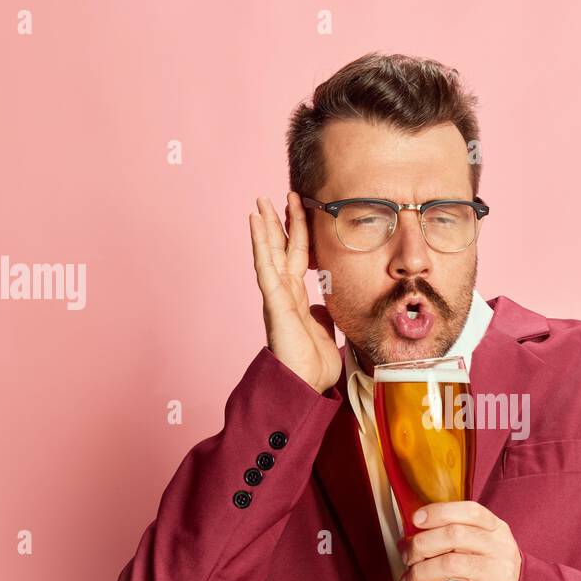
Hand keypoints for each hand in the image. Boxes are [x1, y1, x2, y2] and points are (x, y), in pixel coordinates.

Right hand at [249, 192, 340, 393]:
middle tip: (282, 194)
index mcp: (297, 299)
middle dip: (283, 221)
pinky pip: (265, 265)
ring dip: (266, 225)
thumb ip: (322, 314)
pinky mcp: (273, 301)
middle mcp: (285, 293)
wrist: (305, 386)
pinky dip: (260, 242)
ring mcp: (277, 296)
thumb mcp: (326, 333)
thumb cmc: (312, 367)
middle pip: (283, 249)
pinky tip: (254, 221)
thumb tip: (322, 303)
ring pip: (270, 252)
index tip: (302, 210)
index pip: (300, 258)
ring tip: (261, 201)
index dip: (301, 233)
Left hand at [397, 501, 522, 580]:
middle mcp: (499, 549)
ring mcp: (496, 576)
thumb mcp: (485, 545)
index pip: (471, 512)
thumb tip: (406, 540)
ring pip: (448, 565)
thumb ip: (456, 535)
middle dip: (420, 545)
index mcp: (497, 530)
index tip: (416, 519)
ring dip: (418, 574)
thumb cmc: (491, 570)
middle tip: (406, 557)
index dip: (440, 512)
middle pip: (453, 536)